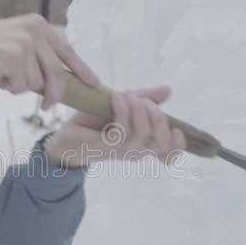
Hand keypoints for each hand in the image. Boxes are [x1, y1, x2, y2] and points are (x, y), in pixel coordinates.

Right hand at [0, 14, 99, 108]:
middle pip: (56, 73)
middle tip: (46, 106)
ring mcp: (25, 42)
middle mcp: (34, 30)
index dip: (81, 69)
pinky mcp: (14, 56)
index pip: (66, 50)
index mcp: (38, 25)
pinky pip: (21, 86)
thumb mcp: (17, 44)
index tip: (94, 83)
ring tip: (3, 75)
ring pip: (36, 82)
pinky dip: (9, 87)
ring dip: (19, 86)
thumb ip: (38, 55)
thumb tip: (60, 82)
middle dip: (53, 94)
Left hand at [43, 87, 186, 167]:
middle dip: (158, 119)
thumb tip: (168, 90)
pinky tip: (116, 97)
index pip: (169, 155)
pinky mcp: (105, 147)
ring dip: (138, 110)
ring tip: (127, 95)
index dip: (178, 145)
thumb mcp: (124, 106)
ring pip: (141, 135)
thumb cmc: (96, 122)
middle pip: (161, 144)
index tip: (176, 128)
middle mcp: (135, 151)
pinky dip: (122, 109)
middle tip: (144, 101)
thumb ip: (146, 99)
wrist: (67, 134)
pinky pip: (121, 130)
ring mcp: (120, 151)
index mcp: (143, 144)